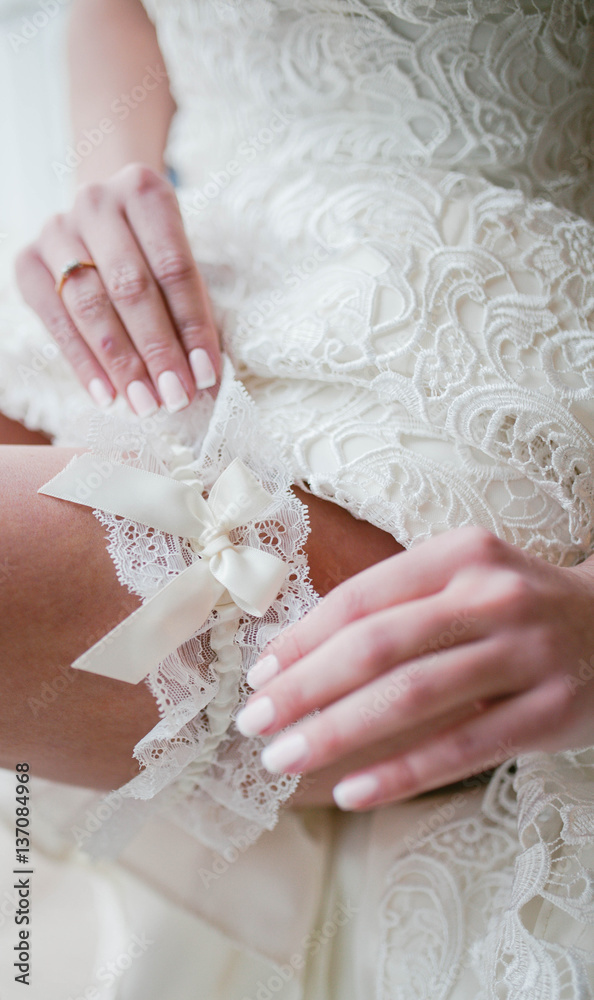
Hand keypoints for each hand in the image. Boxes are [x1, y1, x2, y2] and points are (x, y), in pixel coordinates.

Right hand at [15, 163, 219, 415]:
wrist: (101, 212)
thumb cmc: (151, 247)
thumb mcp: (178, 259)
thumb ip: (189, 306)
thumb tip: (204, 375)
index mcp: (145, 191)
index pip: (175, 268)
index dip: (193, 326)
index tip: (207, 374)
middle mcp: (96, 203)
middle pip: (131, 288)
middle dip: (157, 351)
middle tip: (176, 397)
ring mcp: (56, 230)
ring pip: (90, 306)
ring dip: (121, 363)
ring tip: (145, 404)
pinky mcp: (27, 262)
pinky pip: (56, 320)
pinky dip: (83, 363)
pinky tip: (106, 395)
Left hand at [237, 526, 593, 809]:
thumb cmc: (515, 606)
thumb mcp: (464, 579)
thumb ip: (398, 604)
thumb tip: (301, 651)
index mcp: (461, 555)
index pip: (362, 596)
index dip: (303, 637)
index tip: (260, 673)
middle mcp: (493, 597)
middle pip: (378, 646)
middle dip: (304, 687)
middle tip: (254, 721)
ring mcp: (526, 654)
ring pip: (413, 697)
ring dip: (338, 732)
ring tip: (284, 758)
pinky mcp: (550, 712)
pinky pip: (462, 748)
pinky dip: (402, 773)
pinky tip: (353, 791)